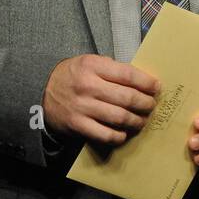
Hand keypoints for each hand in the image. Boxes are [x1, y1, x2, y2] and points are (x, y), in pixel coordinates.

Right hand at [42, 54, 160, 146]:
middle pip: (127, 98)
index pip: (128, 75)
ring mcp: (82, 107)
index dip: (147, 83)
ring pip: (120, 117)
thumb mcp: (90, 62)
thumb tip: (143, 81)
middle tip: (151, 105)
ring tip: (142, 120)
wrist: (41, 89)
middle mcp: (88, 86)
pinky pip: (105, 134)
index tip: (156, 87)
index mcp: (93, 66)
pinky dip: (119, 136)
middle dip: (145, 103)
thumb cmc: (73, 75)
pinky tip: (124, 133)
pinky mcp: (77, 125)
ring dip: (137, 121)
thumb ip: (113, 69)